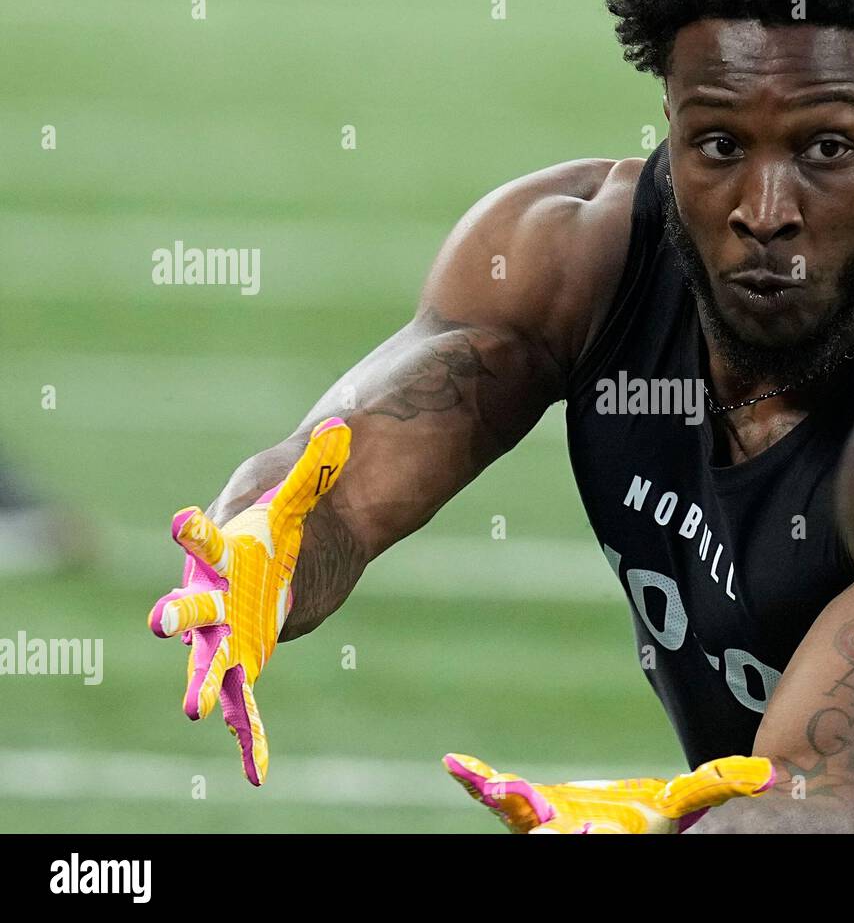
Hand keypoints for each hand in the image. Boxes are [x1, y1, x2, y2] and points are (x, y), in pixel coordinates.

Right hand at [148, 417, 351, 784]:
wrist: (306, 537)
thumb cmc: (288, 510)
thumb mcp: (303, 486)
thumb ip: (317, 463)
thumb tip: (347, 426)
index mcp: (222, 548)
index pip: (202, 538)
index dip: (194, 532)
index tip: (183, 521)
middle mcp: (216, 595)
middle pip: (194, 607)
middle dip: (180, 616)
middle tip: (161, 622)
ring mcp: (232, 630)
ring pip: (214, 661)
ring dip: (207, 681)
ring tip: (197, 707)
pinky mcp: (255, 653)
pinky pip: (249, 699)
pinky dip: (250, 733)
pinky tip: (255, 771)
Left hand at [443, 752, 775, 832]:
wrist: (636, 824)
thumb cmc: (665, 818)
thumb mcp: (690, 802)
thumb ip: (717, 786)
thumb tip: (767, 774)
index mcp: (617, 836)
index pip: (601, 840)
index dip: (589, 837)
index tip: (585, 828)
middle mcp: (577, 837)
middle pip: (553, 837)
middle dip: (540, 829)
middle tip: (525, 810)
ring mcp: (547, 825)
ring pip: (519, 820)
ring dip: (503, 802)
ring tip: (481, 781)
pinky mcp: (529, 808)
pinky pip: (499, 796)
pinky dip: (478, 780)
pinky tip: (458, 765)